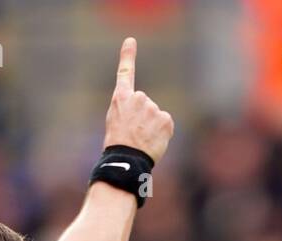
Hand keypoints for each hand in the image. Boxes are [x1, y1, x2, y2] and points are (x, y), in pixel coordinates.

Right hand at [103, 37, 173, 162]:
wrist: (126, 158)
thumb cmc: (118, 144)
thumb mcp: (115, 122)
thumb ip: (128, 110)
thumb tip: (142, 116)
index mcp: (121, 98)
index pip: (125, 73)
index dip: (128, 56)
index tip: (130, 41)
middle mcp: (138, 98)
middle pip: (145, 105)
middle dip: (143, 117)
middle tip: (134, 133)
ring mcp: (152, 107)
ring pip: (156, 116)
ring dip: (152, 127)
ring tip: (142, 139)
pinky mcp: (165, 118)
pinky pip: (166, 125)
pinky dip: (162, 134)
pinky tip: (153, 141)